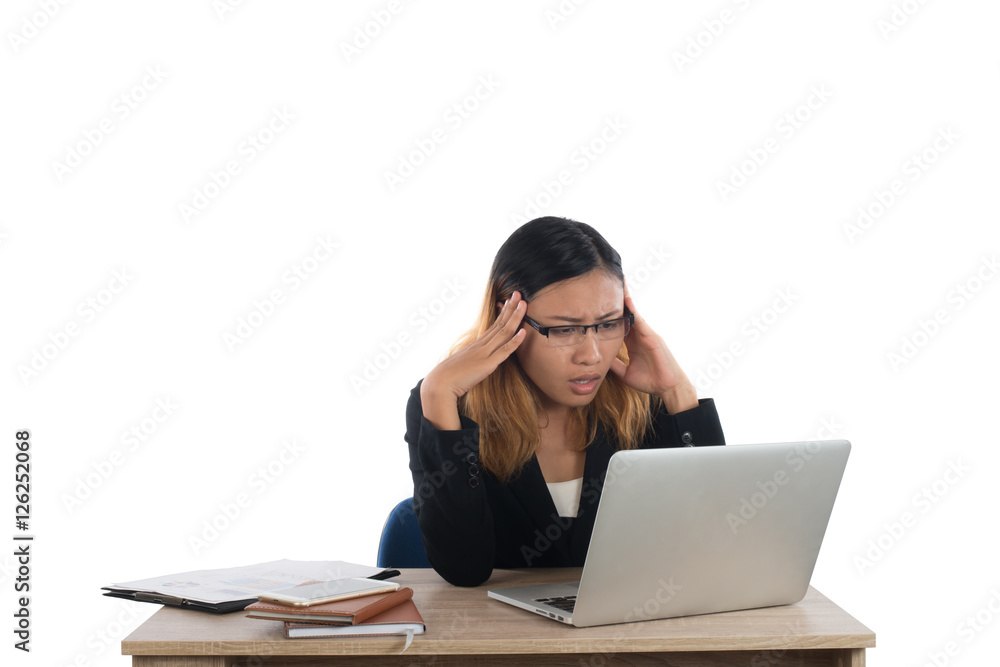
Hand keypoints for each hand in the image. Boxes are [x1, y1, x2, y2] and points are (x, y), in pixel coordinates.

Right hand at [420, 291, 527, 428]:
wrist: (440, 384)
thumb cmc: (449, 376)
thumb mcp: (463, 363)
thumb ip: (472, 358)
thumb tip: (478, 358)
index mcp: (477, 344)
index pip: (494, 325)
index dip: (504, 312)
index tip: (511, 301)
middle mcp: (481, 345)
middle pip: (500, 324)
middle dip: (511, 308)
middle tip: (518, 293)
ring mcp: (484, 353)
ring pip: (503, 332)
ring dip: (515, 318)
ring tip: (524, 304)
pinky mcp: (487, 365)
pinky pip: (503, 351)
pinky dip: (515, 342)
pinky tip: (524, 332)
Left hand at [608, 280, 697, 413]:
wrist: (667, 388)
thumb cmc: (650, 381)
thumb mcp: (626, 373)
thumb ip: (615, 365)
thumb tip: (601, 361)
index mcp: (632, 342)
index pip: (618, 323)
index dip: (609, 312)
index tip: (599, 300)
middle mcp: (639, 334)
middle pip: (625, 312)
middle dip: (618, 298)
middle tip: (607, 281)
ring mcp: (646, 334)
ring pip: (632, 312)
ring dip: (625, 297)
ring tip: (617, 281)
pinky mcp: (652, 337)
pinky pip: (640, 320)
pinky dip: (633, 310)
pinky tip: (626, 299)